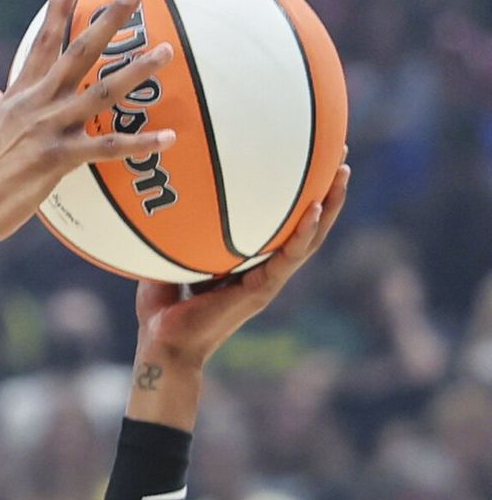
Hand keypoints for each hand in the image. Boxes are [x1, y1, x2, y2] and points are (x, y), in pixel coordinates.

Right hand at [0, 0, 177, 242]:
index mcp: (20, 96)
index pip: (42, 44)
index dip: (57, 11)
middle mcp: (38, 104)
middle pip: (78, 53)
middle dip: (107, 21)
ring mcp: (49, 129)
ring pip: (101, 93)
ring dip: (135, 72)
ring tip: (166, 53)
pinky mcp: (58, 159)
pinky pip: (107, 148)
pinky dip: (139, 143)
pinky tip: (168, 137)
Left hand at [135, 163, 348, 367]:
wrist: (164, 346)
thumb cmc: (162, 311)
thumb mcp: (167, 261)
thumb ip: (174, 234)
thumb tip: (158, 196)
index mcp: (249, 263)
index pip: (282, 224)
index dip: (298, 195)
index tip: (310, 159)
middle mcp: (266, 270)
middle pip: (307, 225)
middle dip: (326, 190)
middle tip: (341, 153)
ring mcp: (268, 280)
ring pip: (310, 238)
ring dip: (330, 205)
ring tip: (342, 171)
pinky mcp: (262, 291)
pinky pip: (289, 257)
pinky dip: (303, 233)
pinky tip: (315, 209)